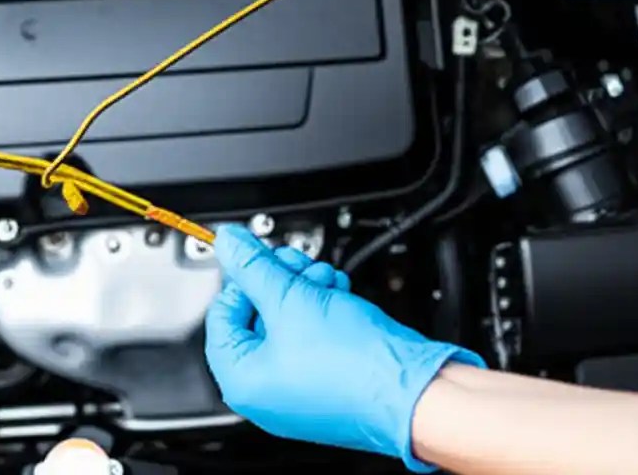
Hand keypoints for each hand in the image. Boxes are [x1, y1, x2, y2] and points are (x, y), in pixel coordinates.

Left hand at [205, 225, 483, 471]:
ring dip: (307, 291)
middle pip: (257, 316)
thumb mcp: (292, 298)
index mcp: (242, 381)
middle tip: (299, 266)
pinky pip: (314, 338)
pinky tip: (341, 298)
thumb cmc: (356, 365)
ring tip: (328, 282)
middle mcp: (267, 392)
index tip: (262, 258)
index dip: (243, 279)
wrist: (416, 390)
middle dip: (282, 282)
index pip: (221, 315)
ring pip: (289, 323)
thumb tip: (228, 244)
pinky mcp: (329, 382)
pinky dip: (325, 311)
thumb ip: (253, 266)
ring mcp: (299, 390)